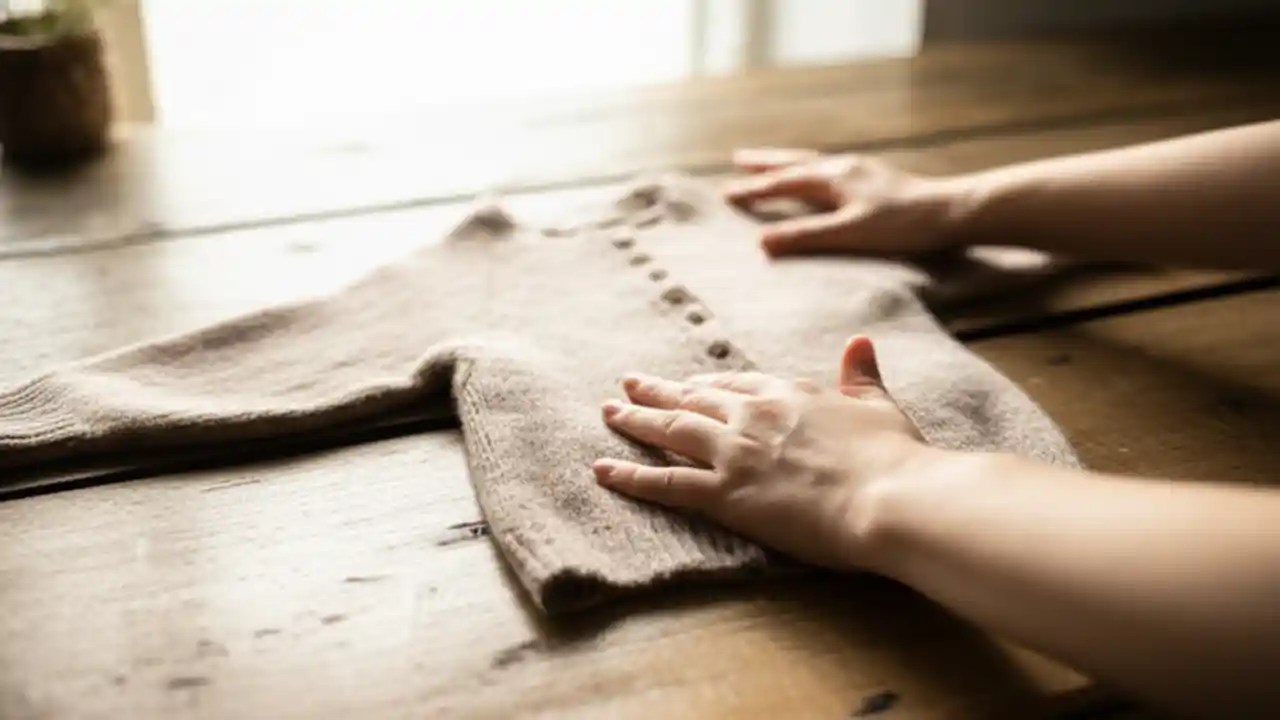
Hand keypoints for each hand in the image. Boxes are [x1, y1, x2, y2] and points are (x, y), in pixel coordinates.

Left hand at [593, 336, 934, 570]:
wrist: (889, 497)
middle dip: (658, 392)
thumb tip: (859, 341)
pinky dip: (630, 476)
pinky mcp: (725, 494)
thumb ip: (862, 375)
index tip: (687, 384)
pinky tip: (602, 470)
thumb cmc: (894, 457)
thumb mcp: (879, 405)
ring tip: (607, 413)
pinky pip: (665, 484)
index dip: (706, 385)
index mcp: (789, 394)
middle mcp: (753, 416)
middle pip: (693, 400)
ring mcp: (735, 453)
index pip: (736, 384)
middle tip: (627, 384)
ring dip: (635, 421)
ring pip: (670, 431)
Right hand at [725, 147, 966, 256]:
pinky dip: (813, 170)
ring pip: (814, 162)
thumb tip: (760, 242)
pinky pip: (831, 169)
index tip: (725, 194)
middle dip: (765, 164)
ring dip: (788, 163)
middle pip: (795, 162)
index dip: (753, 190)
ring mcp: (861, 171)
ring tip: (772, 163)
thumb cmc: (901, 225)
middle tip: (738, 159)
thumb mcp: (848, 233)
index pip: (782, 184)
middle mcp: (843, 167)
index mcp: (832, 178)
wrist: (951, 212)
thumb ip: (804, 237)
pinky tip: (821, 177)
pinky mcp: (875, 179)